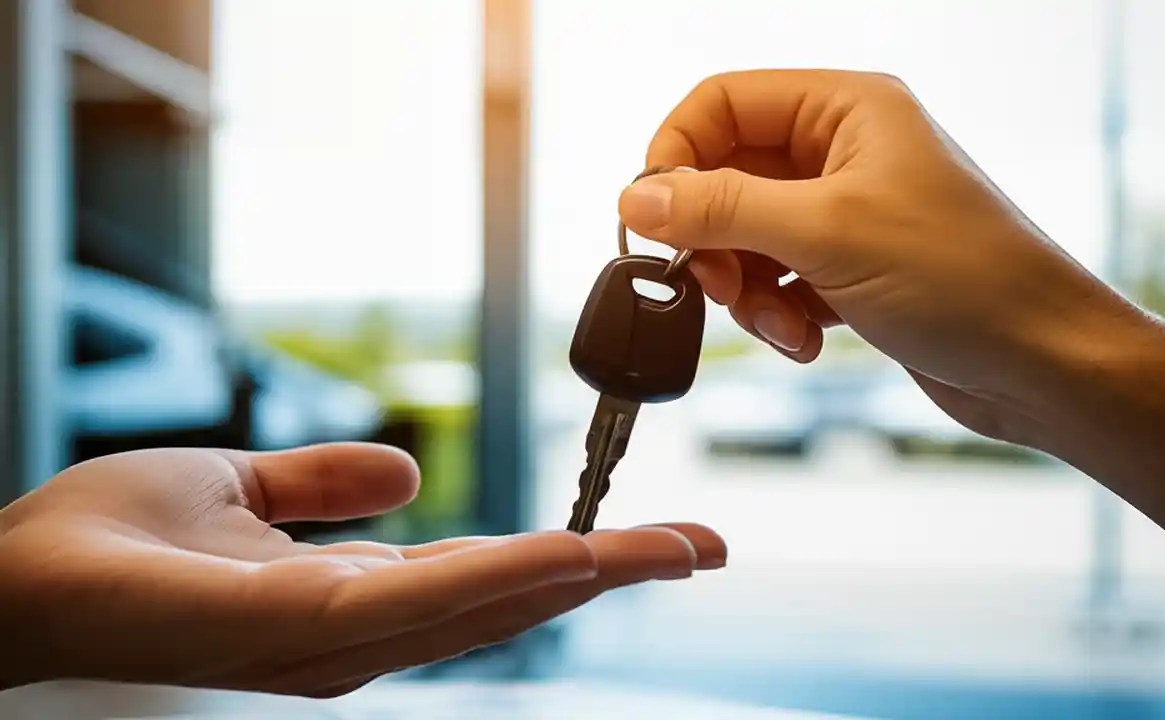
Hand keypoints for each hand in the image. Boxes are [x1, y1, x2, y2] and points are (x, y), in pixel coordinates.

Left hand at [0, 444, 724, 696]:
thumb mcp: (240, 481)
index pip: (487, 576)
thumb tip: (409, 471)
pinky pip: (418, 603)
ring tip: (669, 551)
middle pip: (511, 600)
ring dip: (584, 578)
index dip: (574, 560)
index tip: (650, 540)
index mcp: (354, 598)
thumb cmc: (110, 540)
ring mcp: (335, 640)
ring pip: (486, 606)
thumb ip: (327, 482)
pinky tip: (564, 554)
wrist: (12, 576)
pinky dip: (501, 582)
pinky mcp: (297, 630)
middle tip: (704, 549)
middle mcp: (361, 634)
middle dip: (612, 576)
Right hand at [619, 69, 1147, 444]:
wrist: (1043, 363)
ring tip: (782, 324)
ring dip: (747, 289)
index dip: (676, 155)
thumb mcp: (827, 234)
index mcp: (847, 109)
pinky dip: (779, 311)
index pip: (721, 103)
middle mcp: (845, 150)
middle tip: (720, 286)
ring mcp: (848, 210)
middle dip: (716, 241)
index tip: (655, 219)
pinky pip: (779, 278)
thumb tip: (637, 197)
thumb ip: (722, 210)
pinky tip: (809, 339)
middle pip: (726, 176)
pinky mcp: (853, 266)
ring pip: (746, 236)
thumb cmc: (966, 279)